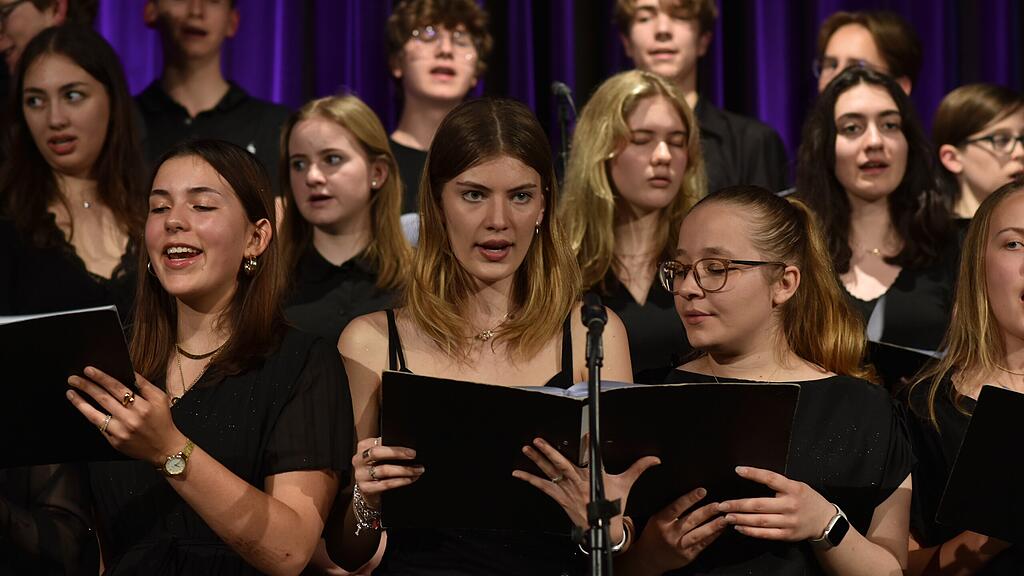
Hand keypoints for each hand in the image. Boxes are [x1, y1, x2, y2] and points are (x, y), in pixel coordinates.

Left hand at [66, 368, 185, 465]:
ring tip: (71, 392)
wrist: (164, 448)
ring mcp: (120, 432)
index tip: (89, 370)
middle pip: (104, 399)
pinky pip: (99, 427)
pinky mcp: (114, 442)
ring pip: (95, 414)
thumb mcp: (160, 399)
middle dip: (87, 386)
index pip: (117, 388)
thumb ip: (145, 385)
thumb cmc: (162, 421)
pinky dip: (89, 416)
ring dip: (80, 402)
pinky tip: (82, 408)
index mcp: (142, 406)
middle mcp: (130, 419)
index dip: (102, 378)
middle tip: (73, 378)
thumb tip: (129, 372)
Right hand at [352, 437, 422, 508]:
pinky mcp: (365, 488)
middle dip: (398, 454)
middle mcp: (359, 459)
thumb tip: (409, 449)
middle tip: (414, 456)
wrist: (368, 489)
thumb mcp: (380, 456)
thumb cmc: (378, 467)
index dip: (396, 447)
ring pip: (383, 470)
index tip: (412, 451)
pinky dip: (400, 481)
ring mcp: (361, 474)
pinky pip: (385, 484)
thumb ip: (388, 449)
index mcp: (363, 446)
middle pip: (377, 453)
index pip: (379, 442)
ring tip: (417, 470)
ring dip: (404, 470)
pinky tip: (409, 479)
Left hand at [511, 437, 658, 543]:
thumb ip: (638, 468)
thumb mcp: (626, 484)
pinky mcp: (559, 497)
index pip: (591, 456)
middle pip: (563, 465)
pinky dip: (529, 479)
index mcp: (595, 477)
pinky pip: (542, 487)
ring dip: (537, 461)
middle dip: (550, 452)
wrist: (603, 529)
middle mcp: (579, 483)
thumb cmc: (613, 504)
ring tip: (526, 448)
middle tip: (538, 440)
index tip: (585, 431)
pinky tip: (517, 473)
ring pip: (550, 473)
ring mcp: (567, 491)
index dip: (588, 444)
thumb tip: (655, 459)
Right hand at [629, 487, 727, 573]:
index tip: (702, 491)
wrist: (649, 558)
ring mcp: (679, 545)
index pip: (676, 507)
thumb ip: (670, 511)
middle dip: (706, 512)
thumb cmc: (653, 534)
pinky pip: (702, 544)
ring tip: (724, 518)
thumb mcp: (656, 519)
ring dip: (713, 526)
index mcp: (661, 521)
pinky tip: (720, 530)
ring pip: (699, 534)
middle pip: (691, 520)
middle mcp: (670, 533)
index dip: (690, 498)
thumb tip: (690, 498)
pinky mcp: (687, 555)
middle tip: (719, 505)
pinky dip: (712, 536)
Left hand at [719, 466, 834, 541]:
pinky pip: (765, 534)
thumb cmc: (806, 499)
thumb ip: (779, 484)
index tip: (738, 470)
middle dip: (738, 504)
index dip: (754, 474)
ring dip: (741, 518)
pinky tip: (739, 527)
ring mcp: (789, 522)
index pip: (771, 478)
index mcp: (793, 489)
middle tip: (722, 504)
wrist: (824, 521)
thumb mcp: (797, 486)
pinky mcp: (787, 535)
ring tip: (726, 516)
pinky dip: (750, 531)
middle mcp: (790, 505)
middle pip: (759, 505)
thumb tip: (752, 477)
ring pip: (760, 521)